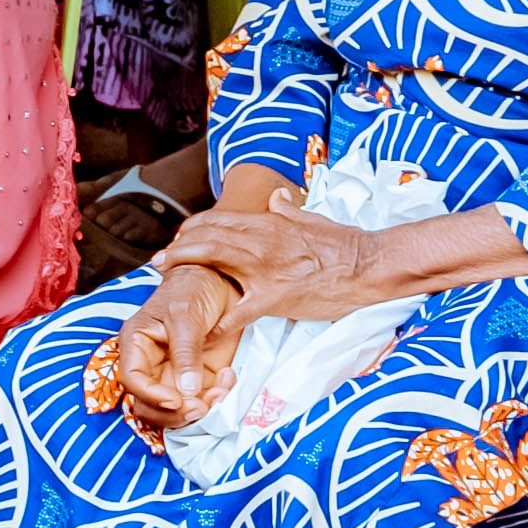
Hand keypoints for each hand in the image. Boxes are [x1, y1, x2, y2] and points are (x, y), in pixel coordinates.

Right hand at [110, 263, 243, 428]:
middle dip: (175, 412)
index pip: (132, 379)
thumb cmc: (193, 288)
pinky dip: (216, 398)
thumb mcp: (186, 315)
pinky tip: (227, 377)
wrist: (222, 281)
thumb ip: (185, 353)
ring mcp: (175, 374)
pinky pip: (201, 402)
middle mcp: (152, 364)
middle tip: (201, 406)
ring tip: (219, 391)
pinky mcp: (198, 379)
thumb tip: (185, 392)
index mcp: (138, 344)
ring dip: (197, 410)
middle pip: (149, 405)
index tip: (177, 400)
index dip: (151, 395)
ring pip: (174, 412)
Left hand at [149, 192, 394, 332]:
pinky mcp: (275, 298)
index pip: (219, 219)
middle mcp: (260, 241)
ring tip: (166, 281)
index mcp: (268, 223)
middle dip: (178, 247)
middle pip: (206, 236)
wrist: (368, 265)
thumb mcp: (311, 219)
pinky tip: (203, 331)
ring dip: (185, 268)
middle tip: (159, 261)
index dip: (193, 228)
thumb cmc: (342, 243)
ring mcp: (265, 269)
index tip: (180, 237)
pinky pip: (238, 312)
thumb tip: (275, 197)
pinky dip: (218, 322)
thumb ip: (288, 210)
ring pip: (213, 260)